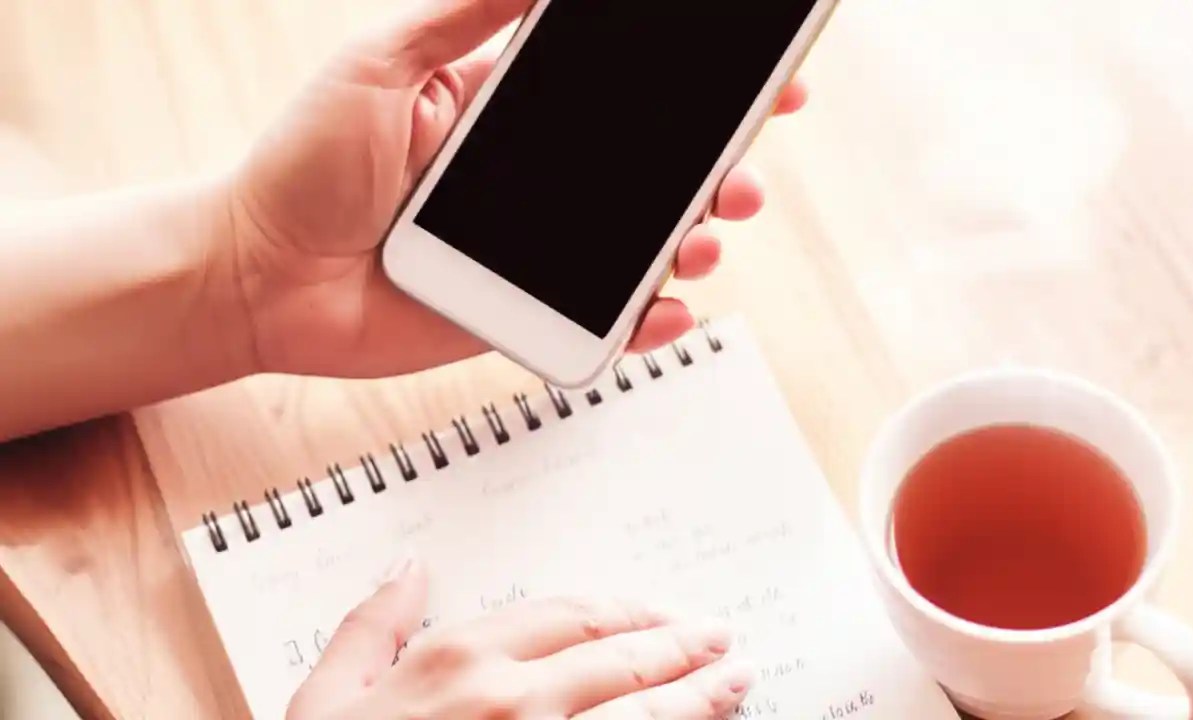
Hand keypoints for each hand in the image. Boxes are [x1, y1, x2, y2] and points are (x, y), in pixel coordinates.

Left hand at [223, 0, 806, 378]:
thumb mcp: (382, 63)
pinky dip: (644, 320)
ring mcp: (528, 251)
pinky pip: (598, 321)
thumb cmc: (300, 165)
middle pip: (646, 173)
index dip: (686, 84)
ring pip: (636, 246)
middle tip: (742, 172)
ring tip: (706, 233)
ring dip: (693, 239)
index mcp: (504, 110)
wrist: (254, 276)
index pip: (615, 90)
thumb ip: (465, 13)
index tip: (752, 79)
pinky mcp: (517, 314)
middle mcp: (528, 180)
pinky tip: (668, 306)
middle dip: (714, 169)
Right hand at [287, 560, 754, 718]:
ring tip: (736, 682)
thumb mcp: (325, 698)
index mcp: (458, 659)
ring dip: (699, 697)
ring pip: (644, 716)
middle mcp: (512, 701)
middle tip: (721, 641)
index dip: (627, 613)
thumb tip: (407, 566)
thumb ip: (372, 624)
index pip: (571, 616)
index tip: (660, 617)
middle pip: (621, 659)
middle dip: (682, 647)